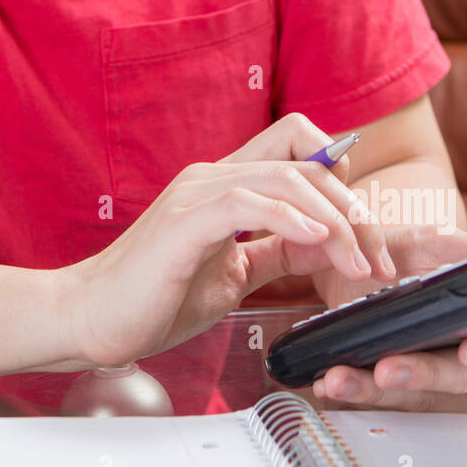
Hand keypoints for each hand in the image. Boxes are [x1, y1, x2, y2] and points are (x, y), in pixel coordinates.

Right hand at [60, 113, 393, 368]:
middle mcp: (214, 178)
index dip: (339, 178)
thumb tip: (322, 247)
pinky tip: (313, 240)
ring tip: (356, 264)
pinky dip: (289, 217)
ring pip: (286, 177)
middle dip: (353, 209)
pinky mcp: (185, 221)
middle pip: (305, 161)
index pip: (297, 148)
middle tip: (376, 259)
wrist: (90, 319)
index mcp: (225, 187)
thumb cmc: (152, 299)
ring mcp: (198, 194)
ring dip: (334, 220)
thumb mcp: (232, 277)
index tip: (364, 231)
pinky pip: (248, 202)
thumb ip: (272, 254)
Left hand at [310, 225, 466, 411]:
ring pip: (423, 401)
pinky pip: (389, 407)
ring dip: (377, 393)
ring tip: (340, 377)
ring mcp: (448, 388)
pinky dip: (355, 395)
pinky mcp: (411, 401)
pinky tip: (329, 384)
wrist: (360, 273)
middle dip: (424, 376)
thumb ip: (459, 246)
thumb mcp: (427, 242)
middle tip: (387, 369)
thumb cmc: (406, 259)